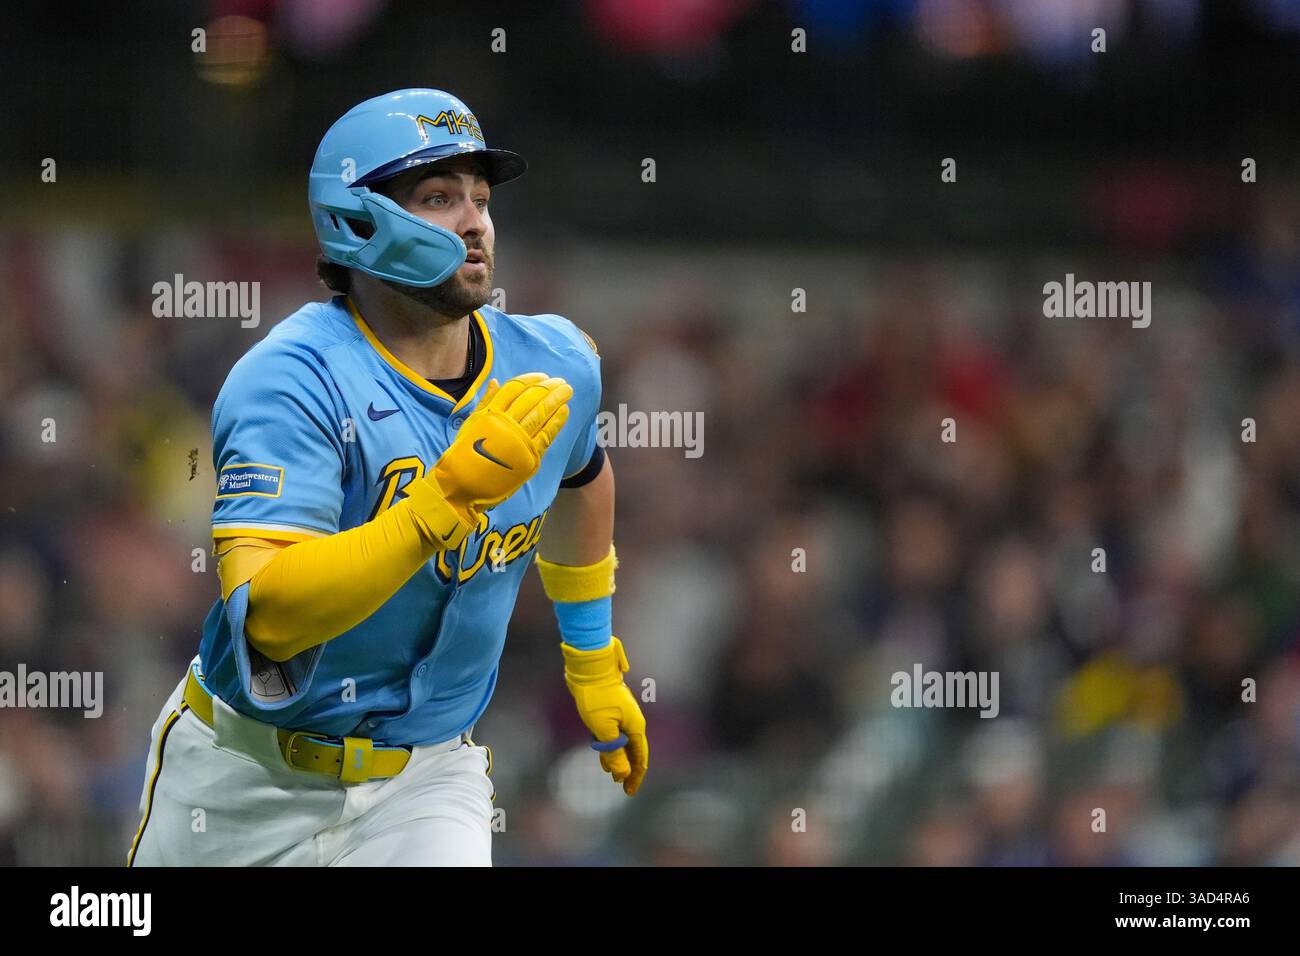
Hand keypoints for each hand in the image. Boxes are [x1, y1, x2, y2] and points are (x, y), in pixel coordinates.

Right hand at [432, 372, 571, 523]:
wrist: (464, 484)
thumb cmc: (464, 453)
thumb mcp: (471, 422)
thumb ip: (485, 401)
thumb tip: (496, 381)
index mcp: (491, 413)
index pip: (515, 388)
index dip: (531, 380)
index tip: (543, 376)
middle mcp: (506, 423)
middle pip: (532, 398)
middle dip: (549, 387)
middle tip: (561, 381)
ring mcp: (519, 440)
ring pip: (542, 413)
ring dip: (557, 399)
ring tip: (567, 390)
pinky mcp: (529, 457)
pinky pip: (547, 434)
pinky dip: (557, 421)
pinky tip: (564, 410)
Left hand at [562, 637, 647, 794]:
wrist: (590, 669)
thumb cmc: (597, 697)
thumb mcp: (603, 729)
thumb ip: (613, 752)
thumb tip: (622, 774)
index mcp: (635, 727)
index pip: (640, 759)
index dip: (635, 777)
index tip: (629, 792)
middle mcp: (633, 722)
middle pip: (634, 752)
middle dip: (628, 770)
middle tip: (623, 787)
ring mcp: (623, 715)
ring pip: (623, 743)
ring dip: (618, 759)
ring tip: (611, 775)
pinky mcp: (612, 711)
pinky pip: (614, 734)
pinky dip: (610, 747)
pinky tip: (601, 754)